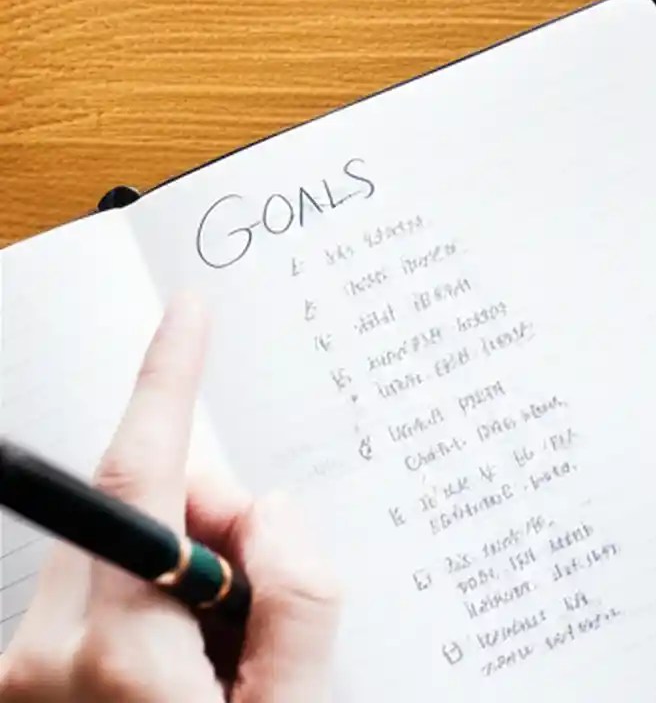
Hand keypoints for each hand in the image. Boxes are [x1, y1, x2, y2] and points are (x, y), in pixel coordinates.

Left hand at [0, 296, 340, 701]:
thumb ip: (299, 602)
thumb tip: (273, 513)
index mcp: (117, 655)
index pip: (139, 478)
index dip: (167, 384)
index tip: (187, 317)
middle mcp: (44, 653)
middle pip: (135, 508)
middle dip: (211, 523)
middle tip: (254, 606)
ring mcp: (23, 667)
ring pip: (115, 550)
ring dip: (178, 572)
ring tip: (216, 663)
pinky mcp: (22, 674)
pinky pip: (93, 594)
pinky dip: (147, 606)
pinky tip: (177, 675)